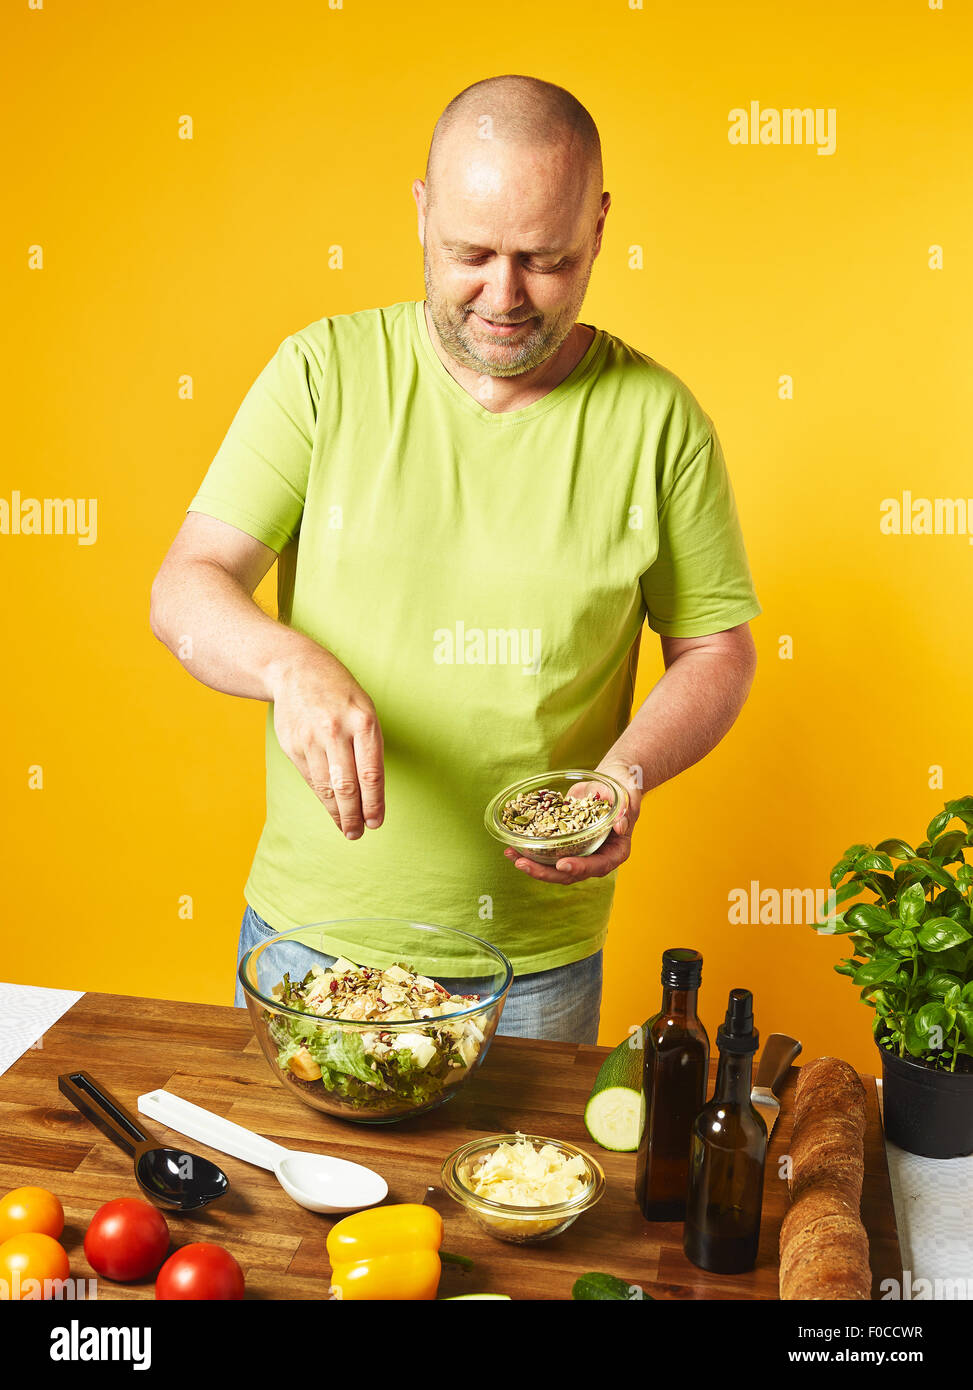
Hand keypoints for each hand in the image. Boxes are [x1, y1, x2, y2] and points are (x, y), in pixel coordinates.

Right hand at [267, 642, 383, 838]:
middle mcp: (336, 731)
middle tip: (359, 833)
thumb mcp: (364, 710)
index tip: (376, 822)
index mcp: (363, 722)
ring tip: (347, 828)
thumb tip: (372, 791)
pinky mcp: (292, 745)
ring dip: (337, 813)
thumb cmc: (339, 694)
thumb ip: (369, 747)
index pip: (371, 774)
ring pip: (326, 787)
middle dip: (354, 816)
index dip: (374, 803)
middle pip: (347, 786)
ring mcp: (311, 738)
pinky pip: (310, 779)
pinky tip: (330, 808)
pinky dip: (322, 797)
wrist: (295, 669)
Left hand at [503, 762, 642, 884]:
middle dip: (545, 872)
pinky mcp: (564, 844)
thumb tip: (621, 826)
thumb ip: (626, 810)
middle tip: (523, 864)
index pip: (598, 866)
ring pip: (554, 867)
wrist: (610, 780)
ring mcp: (579, 853)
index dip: (580, 868)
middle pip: (570, 873)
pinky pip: (547, 853)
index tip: (562, 865)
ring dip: (532, 865)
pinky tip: (511, 848)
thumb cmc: (623, 788)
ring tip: (511, 856)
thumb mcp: (628, 795)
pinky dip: (529, 852)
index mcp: (615, 852)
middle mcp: (595, 857)